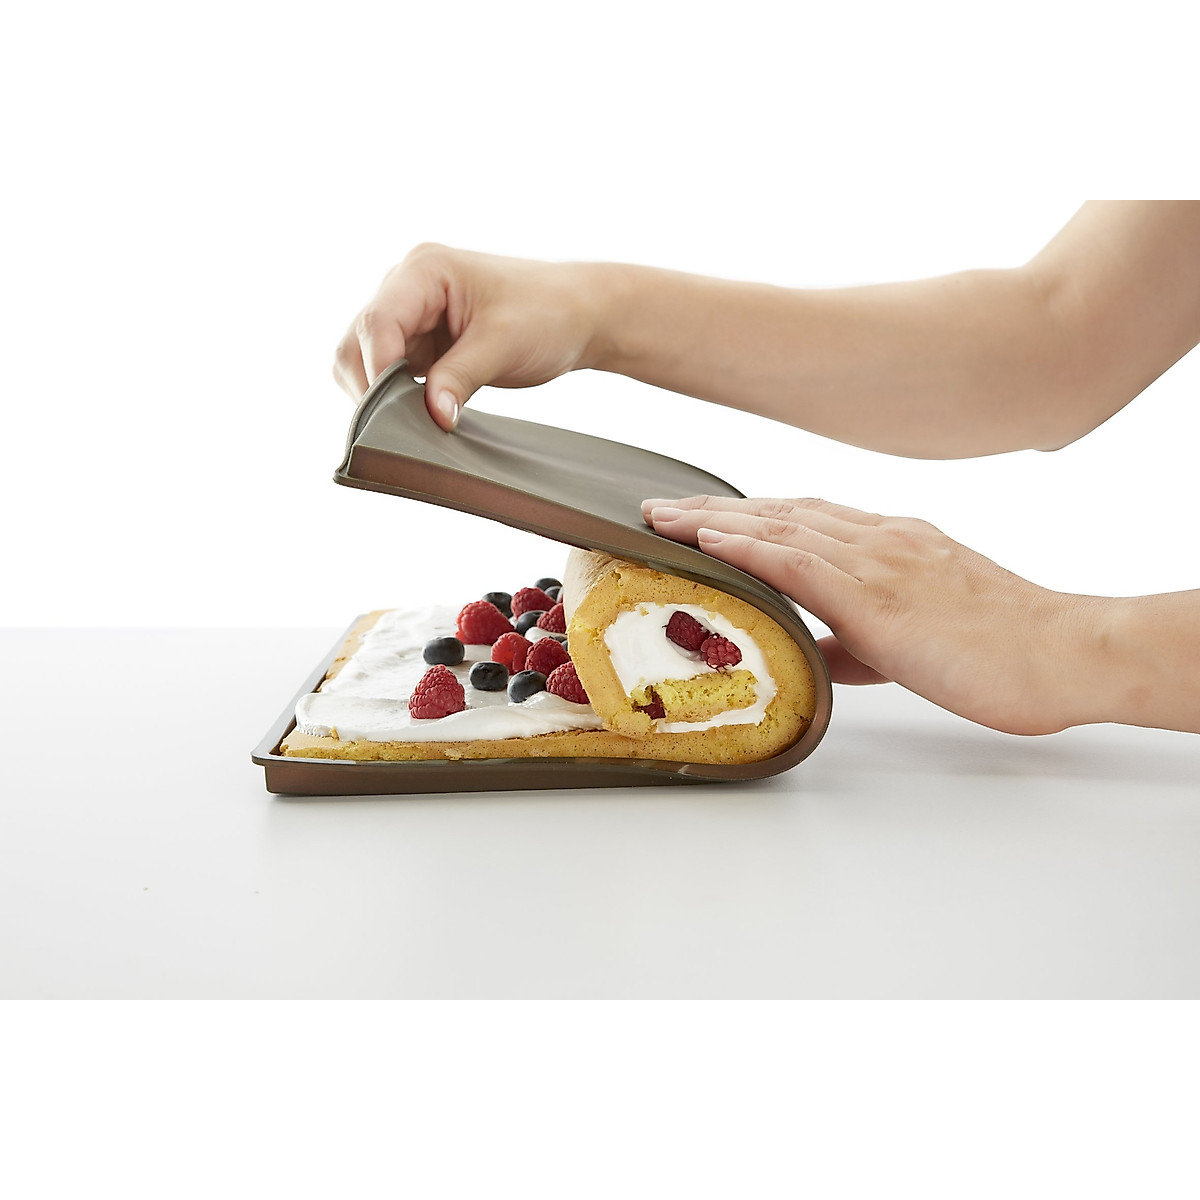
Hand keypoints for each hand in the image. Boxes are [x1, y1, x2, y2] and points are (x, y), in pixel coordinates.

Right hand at [333, 244, 602, 429]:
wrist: (581, 316)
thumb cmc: (549, 313)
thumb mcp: (503, 346)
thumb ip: (459, 379)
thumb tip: (430, 417)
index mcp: (424, 269)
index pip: (377, 322)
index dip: (378, 370)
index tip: (392, 414)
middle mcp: (409, 286)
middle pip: (358, 342)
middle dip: (370, 386)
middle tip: (396, 428)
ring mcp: (413, 315)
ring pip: (366, 360)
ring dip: (380, 394)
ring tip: (411, 422)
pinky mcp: (422, 342)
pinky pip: (390, 373)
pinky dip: (395, 397)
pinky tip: (417, 415)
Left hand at [642, 495, 1109, 734]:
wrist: (1063, 653)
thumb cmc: (1003, 650)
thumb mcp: (913, 642)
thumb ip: (857, 642)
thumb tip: (815, 652)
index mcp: (891, 545)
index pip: (801, 520)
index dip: (745, 517)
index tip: (700, 518)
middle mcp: (878, 540)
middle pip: (778, 514)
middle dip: (713, 511)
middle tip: (659, 509)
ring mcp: (877, 561)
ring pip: (778, 528)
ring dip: (713, 521)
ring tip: (662, 518)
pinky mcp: (878, 595)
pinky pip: (799, 562)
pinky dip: (749, 547)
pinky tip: (709, 541)